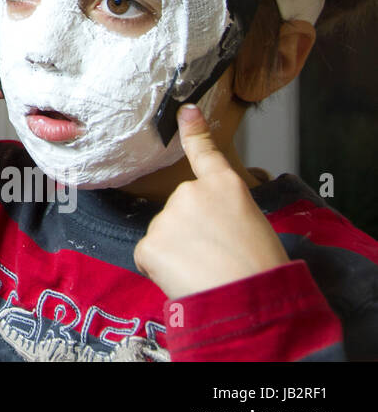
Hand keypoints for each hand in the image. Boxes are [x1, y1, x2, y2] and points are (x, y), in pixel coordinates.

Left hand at [134, 104, 289, 299]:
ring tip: (205, 271)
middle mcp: (191, 192)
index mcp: (225, 187)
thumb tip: (210, 221)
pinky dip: (161, 271)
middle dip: (190, 233)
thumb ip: (224, 212)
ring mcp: (167, 216)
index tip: (185, 110)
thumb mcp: (254, 226)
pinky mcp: (149, 242)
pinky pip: (149, 257)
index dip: (194, 131)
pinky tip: (185, 279)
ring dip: (178, 254)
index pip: (205, 153)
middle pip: (180, 211)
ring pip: (164, 236)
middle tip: (216, 258)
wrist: (251, 301)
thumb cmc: (261, 271)